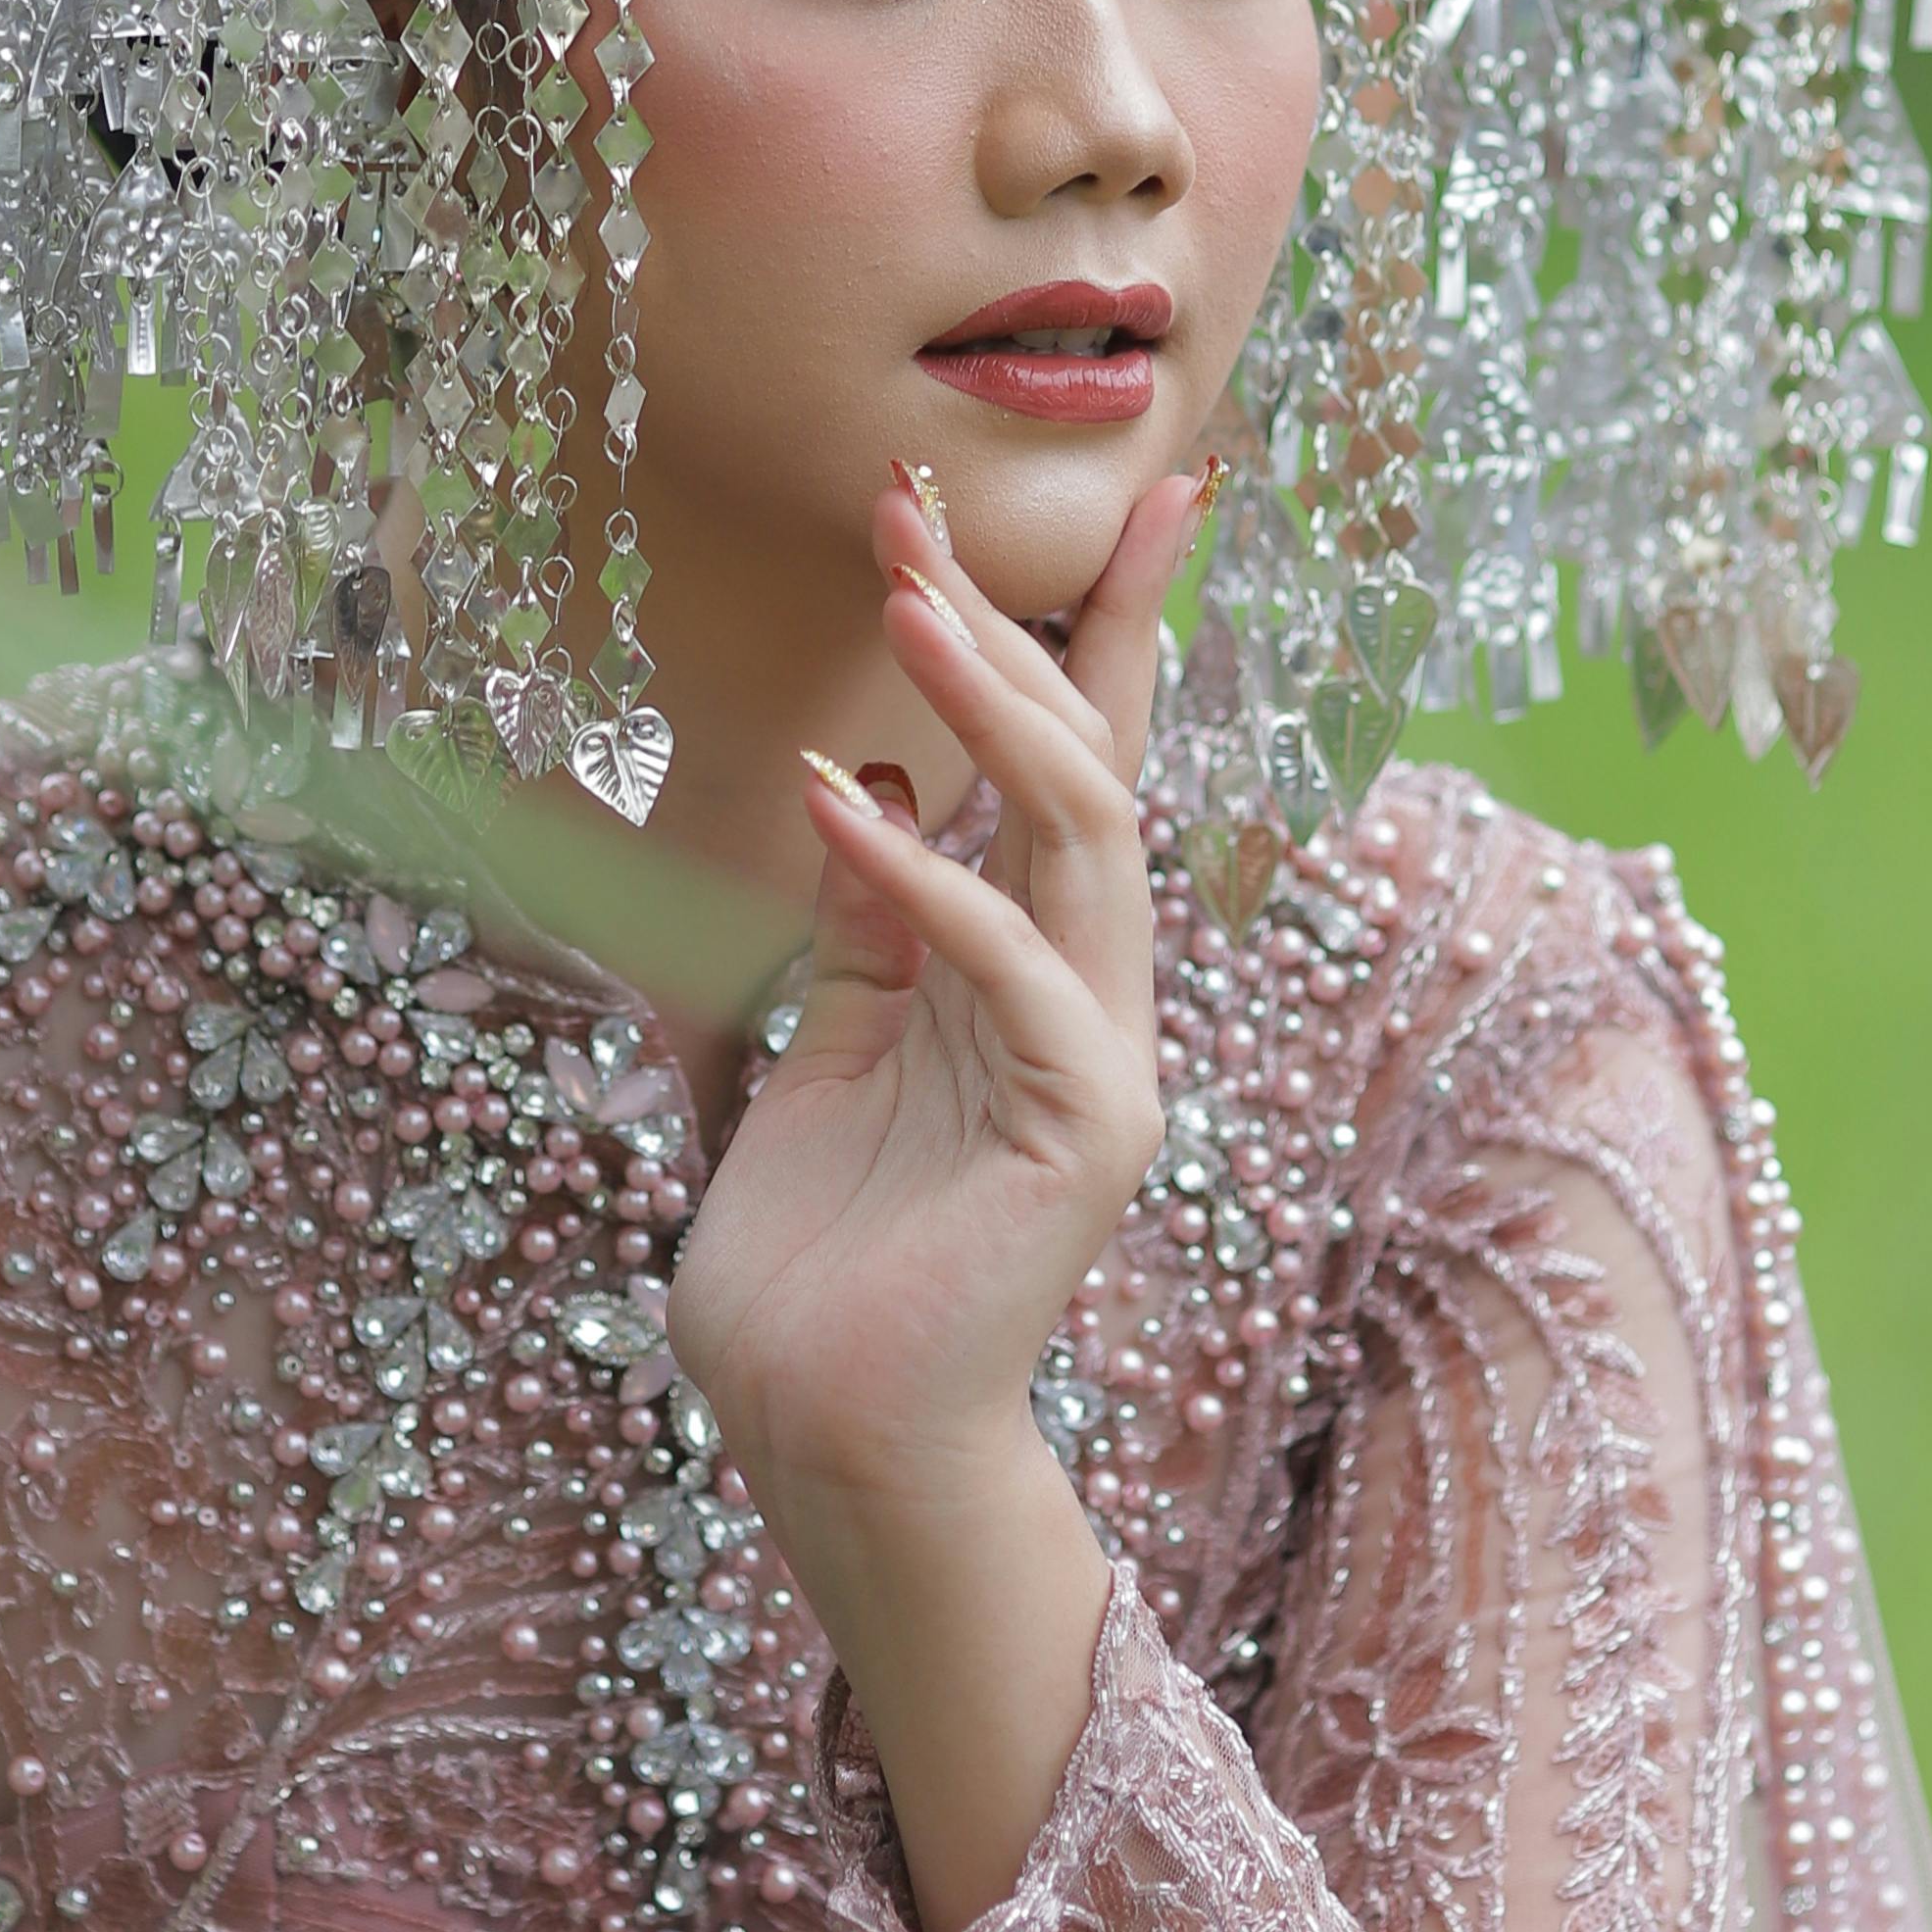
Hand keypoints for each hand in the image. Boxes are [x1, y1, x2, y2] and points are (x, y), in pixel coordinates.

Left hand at [663, 461, 1205, 1930]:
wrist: (831, 1439)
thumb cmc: (818, 1265)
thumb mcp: (823, 1050)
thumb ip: (865, 932)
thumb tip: (873, 781)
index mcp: (1040, 971)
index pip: (1083, 766)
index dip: (1096, 628)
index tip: (1114, 491)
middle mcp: (1093, 997)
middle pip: (1093, 764)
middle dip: (1018, 623)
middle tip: (919, 504)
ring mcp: (1102, 1060)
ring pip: (1084, 835)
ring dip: (993, 706)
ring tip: (903, 601)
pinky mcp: (1082, 1131)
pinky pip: (1016, 969)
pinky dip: (928, 874)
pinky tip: (843, 791)